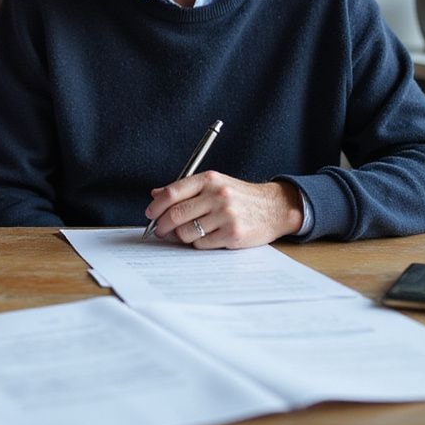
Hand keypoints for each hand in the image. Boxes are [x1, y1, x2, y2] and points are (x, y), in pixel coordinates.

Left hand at [144, 171, 303, 248]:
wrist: (274, 208)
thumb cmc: (240, 196)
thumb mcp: (215, 184)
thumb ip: (185, 188)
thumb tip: (155, 194)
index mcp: (209, 179)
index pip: (172, 193)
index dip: (156, 206)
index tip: (150, 215)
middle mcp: (217, 195)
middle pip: (176, 214)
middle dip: (163, 226)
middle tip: (161, 231)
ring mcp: (226, 215)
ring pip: (186, 232)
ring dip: (182, 236)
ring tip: (190, 232)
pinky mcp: (233, 234)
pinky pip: (202, 244)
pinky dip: (199, 244)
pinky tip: (208, 237)